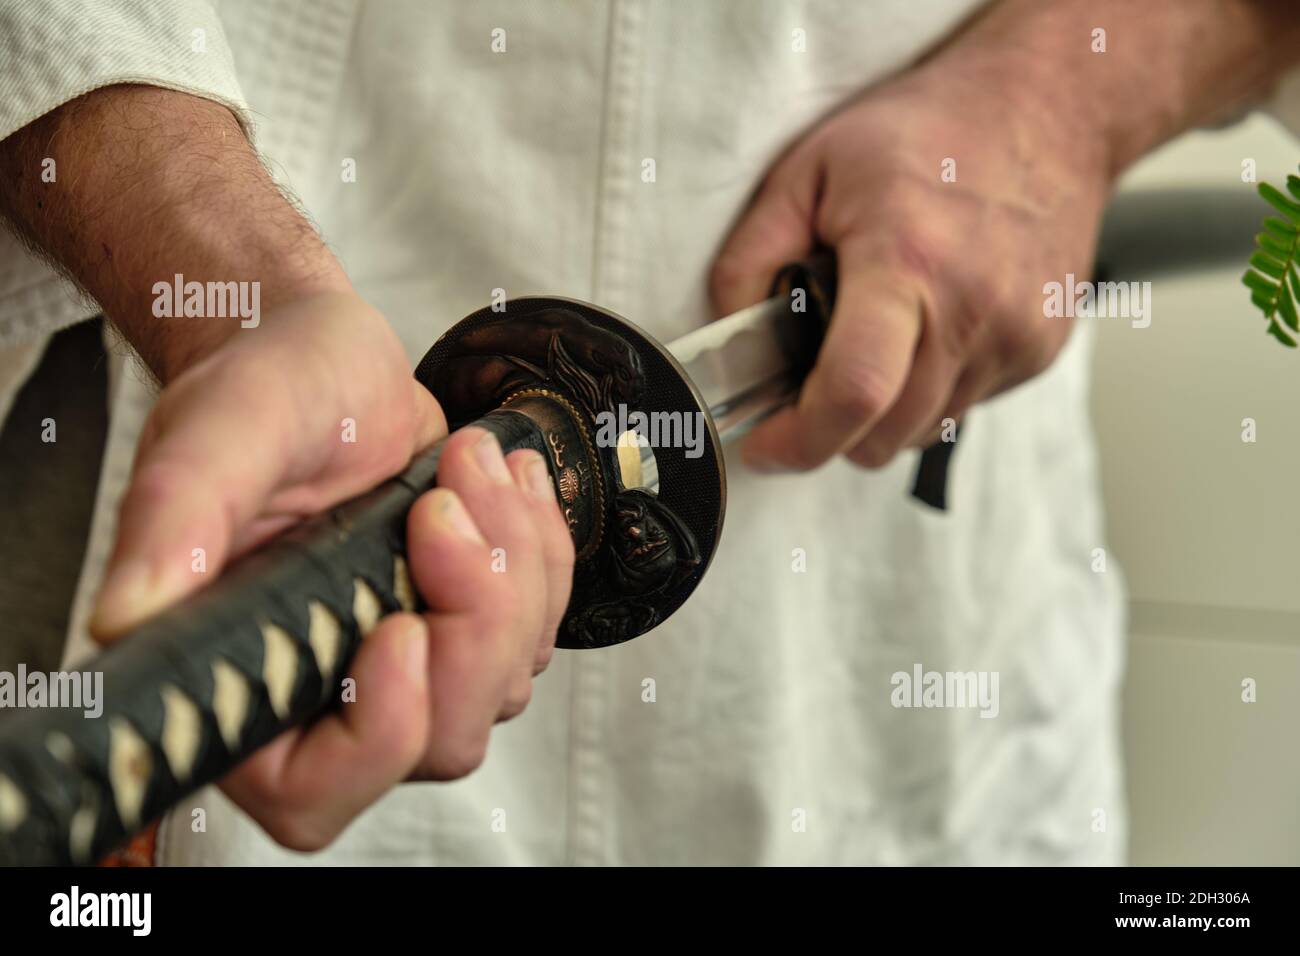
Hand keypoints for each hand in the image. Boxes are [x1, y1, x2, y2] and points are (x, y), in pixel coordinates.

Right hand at [90, 292, 572, 849]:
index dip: (377, 736)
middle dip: (473, 622)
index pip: (311, 791)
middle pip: (440, 740)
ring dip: (512, 568)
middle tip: (443, 511)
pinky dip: (541, 549)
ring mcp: (408, 660)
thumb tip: (125, 615)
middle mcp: (328, 685)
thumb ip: (176, 516)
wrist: (327, 358)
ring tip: (469, 467)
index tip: (401, 629)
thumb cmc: (261, 389)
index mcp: (245, 668)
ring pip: (504, 682)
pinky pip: (540, 625)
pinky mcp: (464, 623)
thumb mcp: (217, 429)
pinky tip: (507, 482)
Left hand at [710, 54, 1112, 470]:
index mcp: (906, 259)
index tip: (765, 447)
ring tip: (876, 340)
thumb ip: (750, 259)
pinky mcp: (1041, 351)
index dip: (799, 440)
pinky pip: (965, 407)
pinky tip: (927, 327)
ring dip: (884, 412)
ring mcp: (1018, 335)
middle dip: (833, 432)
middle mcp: (972, 307)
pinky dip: (930, 390)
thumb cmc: (924, 132)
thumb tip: (732, 343)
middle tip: (808, 388)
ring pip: (925, 431)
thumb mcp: (806, 170)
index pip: (855, 391)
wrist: (1047, 108)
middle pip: (886, 434)